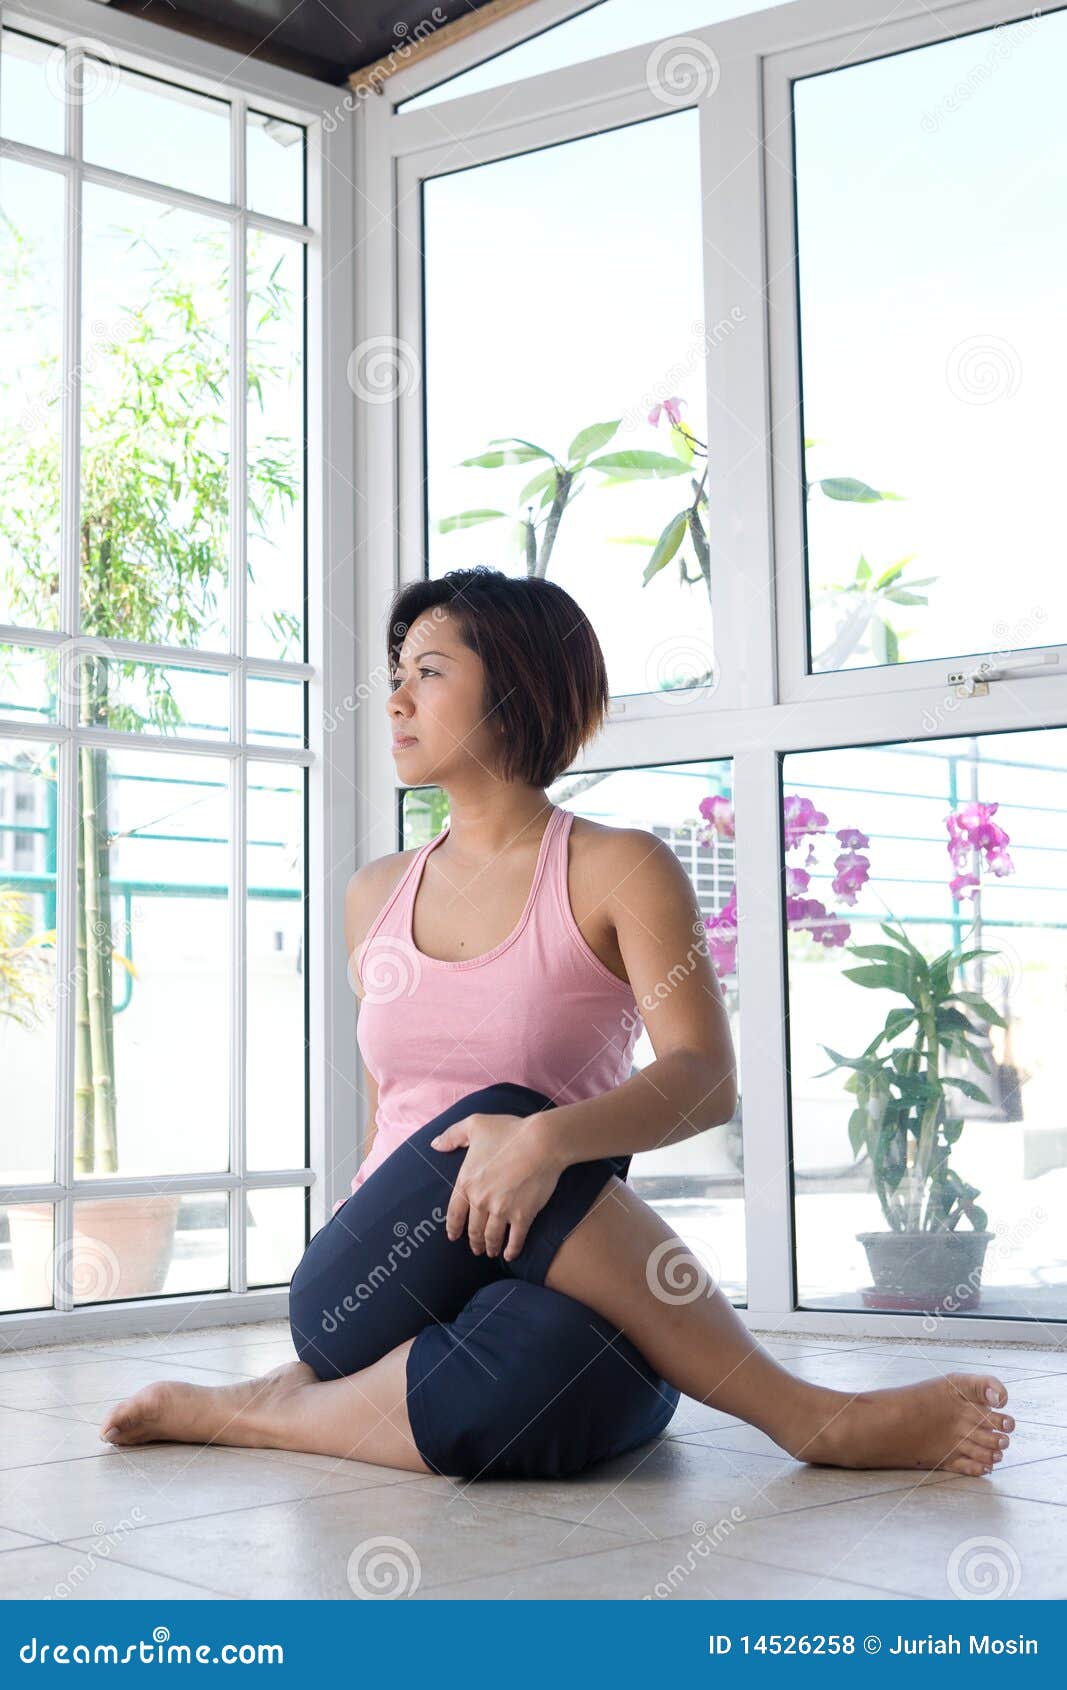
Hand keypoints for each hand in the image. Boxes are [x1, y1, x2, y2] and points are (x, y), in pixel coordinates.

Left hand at [430, 1111, 563, 1261]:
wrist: (541, 1142)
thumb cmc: (509, 1131)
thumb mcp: (475, 1125)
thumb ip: (452, 1135)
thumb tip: (435, 1145)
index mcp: (467, 1181)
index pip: (454, 1212)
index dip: (453, 1227)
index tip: (453, 1237)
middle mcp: (480, 1200)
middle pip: (473, 1228)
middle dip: (474, 1241)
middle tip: (476, 1248)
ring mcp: (501, 1210)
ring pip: (491, 1236)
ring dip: (490, 1247)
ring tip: (491, 1252)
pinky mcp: (522, 1215)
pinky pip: (515, 1239)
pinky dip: (512, 1250)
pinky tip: (509, 1255)